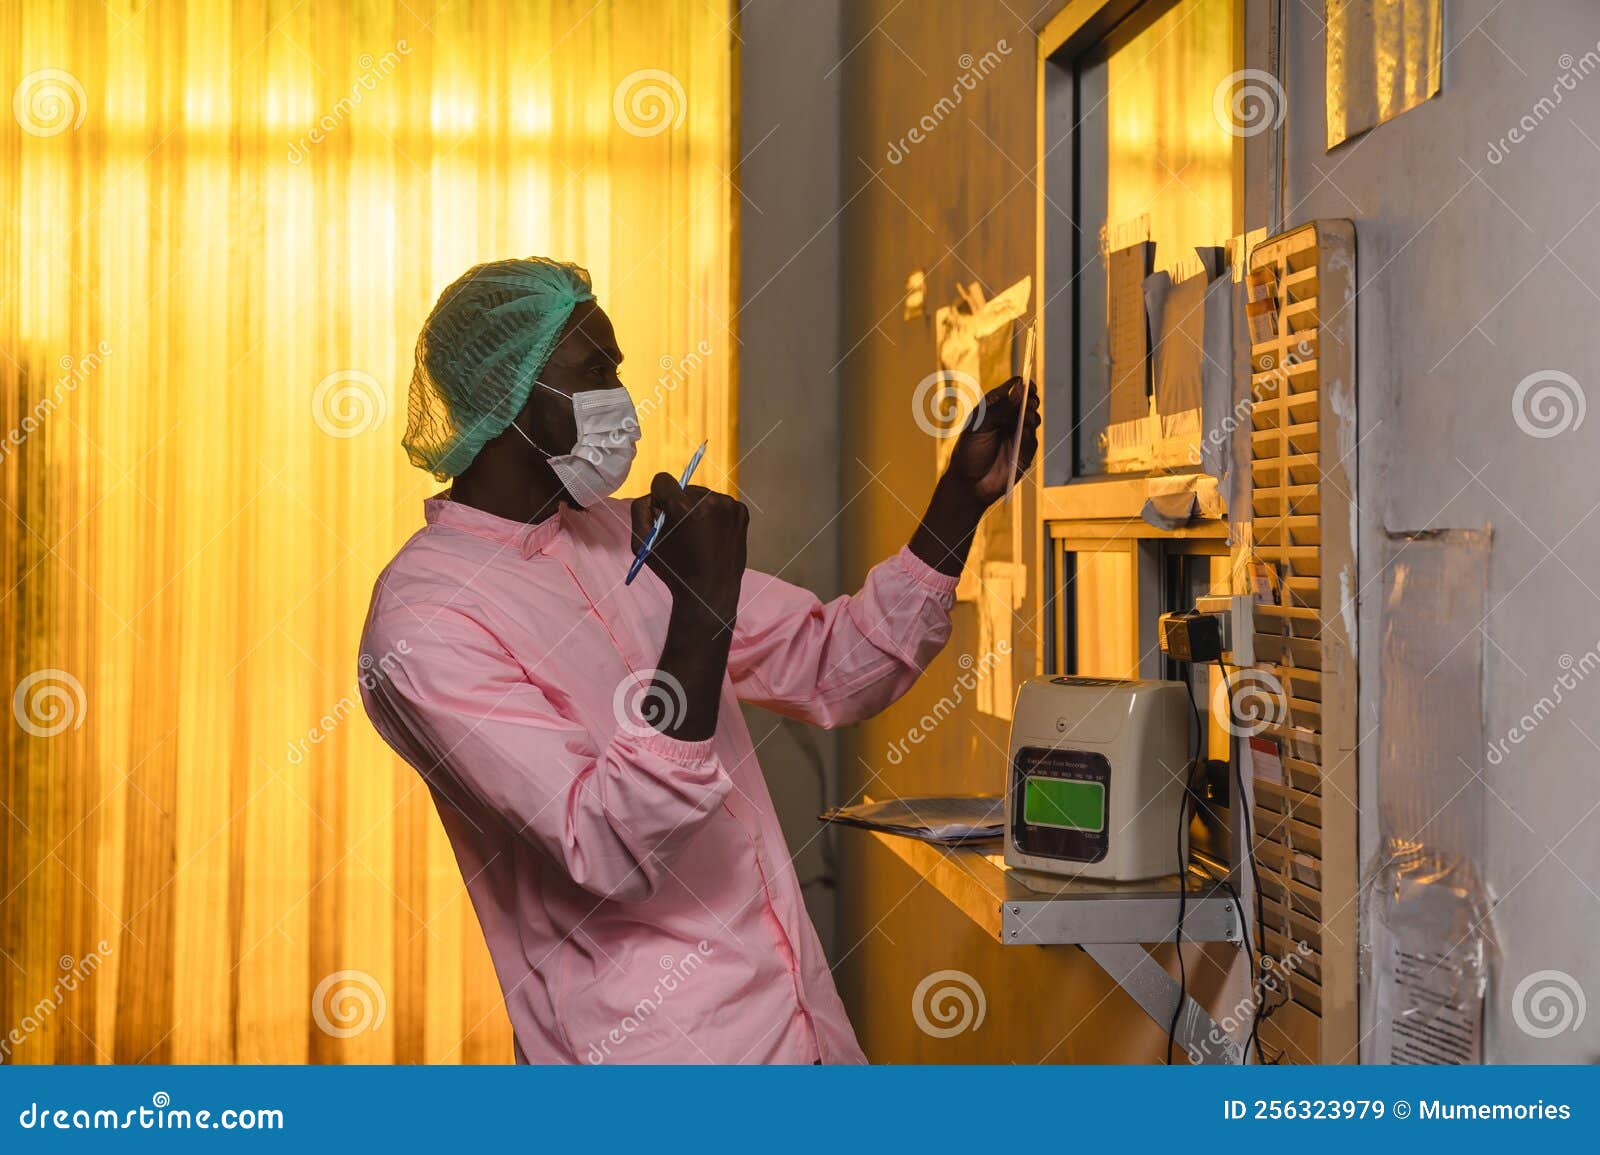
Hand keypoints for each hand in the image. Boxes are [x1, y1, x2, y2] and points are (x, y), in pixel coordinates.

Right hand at [630, 474, 748, 623]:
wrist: (711, 591)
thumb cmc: (674, 569)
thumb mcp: (642, 544)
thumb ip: (640, 510)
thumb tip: (652, 494)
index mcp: (683, 507)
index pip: (662, 481)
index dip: (658, 498)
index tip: (662, 513)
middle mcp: (709, 501)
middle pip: (683, 488)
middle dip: (679, 505)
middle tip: (683, 533)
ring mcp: (728, 505)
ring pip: (702, 496)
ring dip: (697, 510)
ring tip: (699, 537)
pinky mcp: (741, 512)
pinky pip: (719, 504)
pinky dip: (714, 516)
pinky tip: (713, 536)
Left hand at [908, 378, 1040, 575]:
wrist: (970, 484)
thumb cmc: (969, 453)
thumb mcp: (980, 427)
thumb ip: (1000, 409)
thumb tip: (1019, 390)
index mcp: (994, 409)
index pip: (1012, 390)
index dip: (1021, 385)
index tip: (1027, 384)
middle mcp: (1007, 419)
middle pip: (1026, 402)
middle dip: (1030, 400)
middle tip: (1030, 402)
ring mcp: (1016, 435)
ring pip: (1032, 419)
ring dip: (1031, 416)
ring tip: (1027, 416)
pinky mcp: (1024, 451)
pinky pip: (1033, 439)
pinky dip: (1030, 434)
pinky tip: (1024, 433)